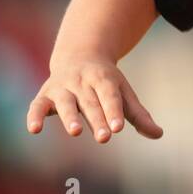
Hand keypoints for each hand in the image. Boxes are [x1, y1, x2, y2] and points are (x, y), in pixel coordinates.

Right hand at [27, 57, 162, 141]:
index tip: (118, 128)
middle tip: (105, 137)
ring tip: (76, 132)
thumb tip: (158, 134)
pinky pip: (37, 106)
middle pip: (91, 102)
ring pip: (66, 103)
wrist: (79, 55)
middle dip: (98, 119)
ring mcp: (62, 87)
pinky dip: (34, 116)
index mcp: (104, 79)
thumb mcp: (123, 93)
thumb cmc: (105, 83)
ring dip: (70, 117)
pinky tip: (34, 130)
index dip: (114, 111)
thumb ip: (138, 115)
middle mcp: (82, 82)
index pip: (110, 97)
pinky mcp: (44, 95)